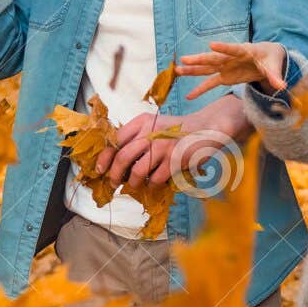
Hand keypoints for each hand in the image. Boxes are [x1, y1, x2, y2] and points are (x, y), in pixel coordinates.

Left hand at [100, 96, 250, 187]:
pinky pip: (157, 178)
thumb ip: (136, 138)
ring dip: (134, 182)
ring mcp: (163, 145)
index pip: (114, 140)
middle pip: (122, 157)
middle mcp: (150, 131)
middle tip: (114, 183)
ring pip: (138, 171)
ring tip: (136, 185)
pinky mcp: (175, 159)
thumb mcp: (154, 126)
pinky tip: (155, 183)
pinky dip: (153, 184)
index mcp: (141, 121)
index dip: (104, 157)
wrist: (207, 127)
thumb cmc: (177, 130)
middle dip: (115, 174)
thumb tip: (115, 162)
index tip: (100, 170)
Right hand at [178, 41, 288, 97]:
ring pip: (207, 68)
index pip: (233, 48)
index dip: (223, 47)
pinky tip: (189, 96)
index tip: (211, 45)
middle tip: (184, 59)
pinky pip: (210, 83)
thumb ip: (275, 76)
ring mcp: (226, 66)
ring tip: (177, 71)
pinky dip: (200, 89)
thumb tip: (282, 86)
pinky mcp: (225, 76)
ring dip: (193, 70)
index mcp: (245, 51)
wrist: (267, 57)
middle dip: (200, 59)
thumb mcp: (275, 65)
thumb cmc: (271, 58)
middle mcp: (231, 58)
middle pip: (214, 58)